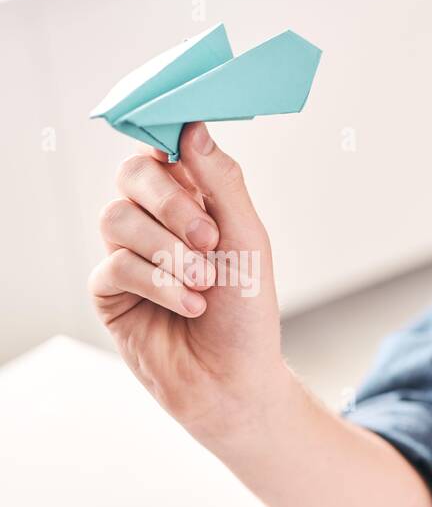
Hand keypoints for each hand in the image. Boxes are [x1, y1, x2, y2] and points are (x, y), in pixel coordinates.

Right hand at [89, 122, 286, 438]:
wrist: (234, 379)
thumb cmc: (247, 313)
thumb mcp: (248, 240)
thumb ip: (222, 183)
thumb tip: (193, 126)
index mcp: (192, 203)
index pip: (164, 151)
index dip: (166, 143)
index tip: (177, 149)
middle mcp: (155, 223)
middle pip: (132, 175)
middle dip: (171, 203)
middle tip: (210, 239)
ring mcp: (128, 254)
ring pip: (117, 218)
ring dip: (169, 253)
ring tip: (205, 284)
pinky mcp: (109, 291)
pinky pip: (115, 265)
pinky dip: (158, 285)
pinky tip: (190, 306)